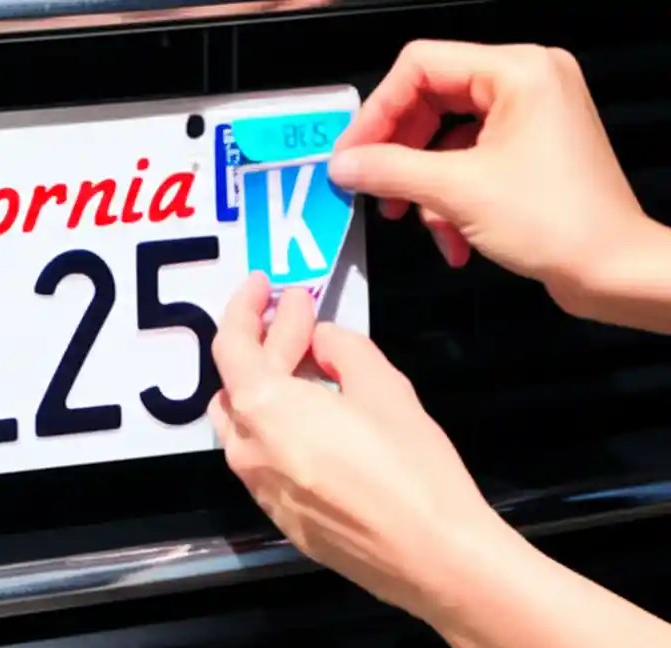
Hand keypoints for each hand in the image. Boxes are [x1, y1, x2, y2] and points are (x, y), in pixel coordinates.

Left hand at [208, 272, 512, 622]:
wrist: (433, 558)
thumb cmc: (411, 468)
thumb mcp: (384, 388)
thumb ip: (343, 351)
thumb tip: (321, 340)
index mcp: (264, 409)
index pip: (231, 345)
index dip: (244, 307)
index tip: (263, 285)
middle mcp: (247, 450)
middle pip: (234, 383)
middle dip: (264, 344)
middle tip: (298, 317)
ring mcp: (260, 489)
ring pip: (244, 423)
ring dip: (265, 386)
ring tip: (304, 363)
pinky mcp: (282, 518)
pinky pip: (263, 458)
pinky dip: (276, 426)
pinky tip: (314, 417)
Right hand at [329, 40, 647, 310]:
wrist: (613, 271)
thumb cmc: (556, 222)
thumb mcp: (455, 192)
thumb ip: (390, 170)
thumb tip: (342, 164)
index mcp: (517, 72)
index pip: (420, 67)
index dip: (377, 111)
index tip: (350, 155)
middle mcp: (527, 82)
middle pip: (430, 100)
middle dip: (398, 153)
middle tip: (367, 187)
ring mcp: (531, 116)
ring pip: (444, 137)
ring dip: (422, 185)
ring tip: (412, 221)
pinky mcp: (530, 149)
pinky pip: (468, 159)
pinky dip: (450, 198)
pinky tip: (452, 237)